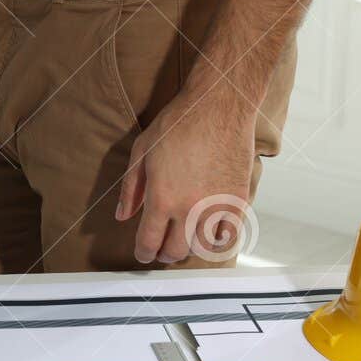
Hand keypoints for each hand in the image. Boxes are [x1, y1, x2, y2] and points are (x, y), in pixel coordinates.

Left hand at [114, 86, 257, 264]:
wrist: (218, 106)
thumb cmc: (177, 124)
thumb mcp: (142, 152)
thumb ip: (131, 188)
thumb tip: (123, 215)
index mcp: (162, 198)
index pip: (149, 242)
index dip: (143, 253)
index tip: (143, 255)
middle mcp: (189, 208)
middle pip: (175, 251)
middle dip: (164, 254)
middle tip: (162, 250)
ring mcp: (216, 206)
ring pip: (203, 248)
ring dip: (191, 247)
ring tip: (185, 240)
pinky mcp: (238, 200)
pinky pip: (229, 235)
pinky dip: (218, 239)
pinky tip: (209, 233)